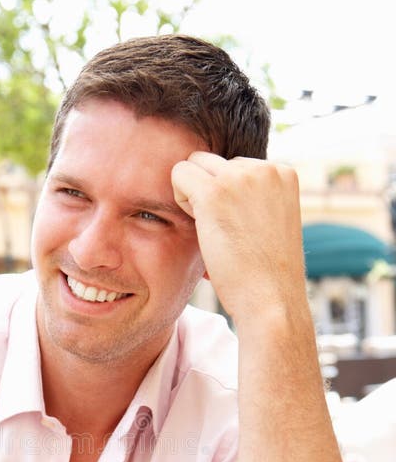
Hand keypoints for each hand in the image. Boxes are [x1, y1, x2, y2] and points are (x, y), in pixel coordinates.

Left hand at [171, 152, 307, 326]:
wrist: (271, 300)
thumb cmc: (267, 274)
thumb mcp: (269, 224)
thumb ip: (253, 200)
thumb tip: (225, 194)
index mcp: (283, 173)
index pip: (236, 166)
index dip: (226, 197)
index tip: (236, 227)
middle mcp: (264, 168)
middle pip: (214, 162)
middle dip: (208, 192)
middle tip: (220, 231)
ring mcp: (240, 177)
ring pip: (194, 164)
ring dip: (193, 195)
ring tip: (211, 231)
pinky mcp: (214, 191)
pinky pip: (179, 174)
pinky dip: (180, 199)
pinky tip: (197, 227)